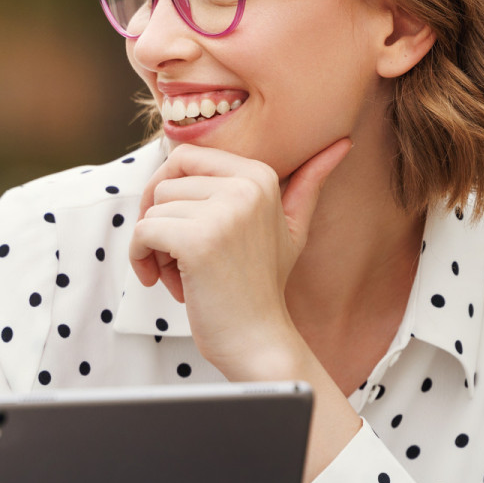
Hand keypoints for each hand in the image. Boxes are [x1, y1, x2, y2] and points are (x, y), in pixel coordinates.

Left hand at [129, 139, 349, 378]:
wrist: (259, 340)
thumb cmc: (262, 286)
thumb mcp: (292, 228)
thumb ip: (308, 185)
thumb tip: (343, 142)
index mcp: (260, 175)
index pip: (185, 157)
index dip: (169, 192)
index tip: (178, 225)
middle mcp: (245, 186)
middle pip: (164, 186)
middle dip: (160, 222)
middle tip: (177, 258)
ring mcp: (223, 213)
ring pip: (152, 211)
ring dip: (153, 247)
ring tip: (182, 275)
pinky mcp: (198, 241)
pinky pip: (143, 233)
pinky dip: (140, 259)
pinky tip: (162, 282)